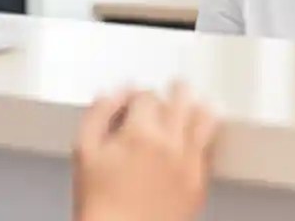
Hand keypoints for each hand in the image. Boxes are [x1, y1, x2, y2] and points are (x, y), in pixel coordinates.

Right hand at [72, 82, 218, 220]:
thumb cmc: (100, 203)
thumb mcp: (84, 151)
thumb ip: (99, 113)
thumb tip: (114, 94)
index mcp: (140, 133)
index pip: (146, 94)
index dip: (136, 96)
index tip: (132, 103)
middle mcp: (171, 143)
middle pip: (181, 98)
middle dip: (173, 92)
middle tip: (169, 91)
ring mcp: (189, 163)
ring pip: (204, 118)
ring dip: (195, 108)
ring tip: (189, 107)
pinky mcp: (200, 183)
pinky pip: (210, 148)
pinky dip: (204, 136)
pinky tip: (196, 135)